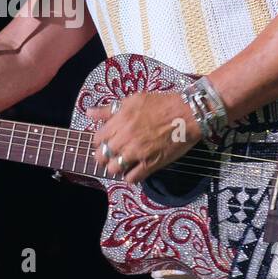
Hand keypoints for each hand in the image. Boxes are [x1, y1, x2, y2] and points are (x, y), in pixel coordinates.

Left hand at [86, 91, 202, 183]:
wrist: (188, 113)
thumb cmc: (162, 104)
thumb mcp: (132, 100)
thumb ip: (109, 109)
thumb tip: (90, 113)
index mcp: (119, 121)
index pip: (97, 139)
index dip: (99, 142)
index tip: (104, 142)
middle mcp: (125, 138)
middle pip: (102, 156)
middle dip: (103, 156)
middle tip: (110, 155)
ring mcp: (138, 153)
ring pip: (114, 169)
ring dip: (115, 167)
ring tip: (121, 163)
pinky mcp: (151, 164)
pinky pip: (132, 178)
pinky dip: (130, 176)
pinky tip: (134, 170)